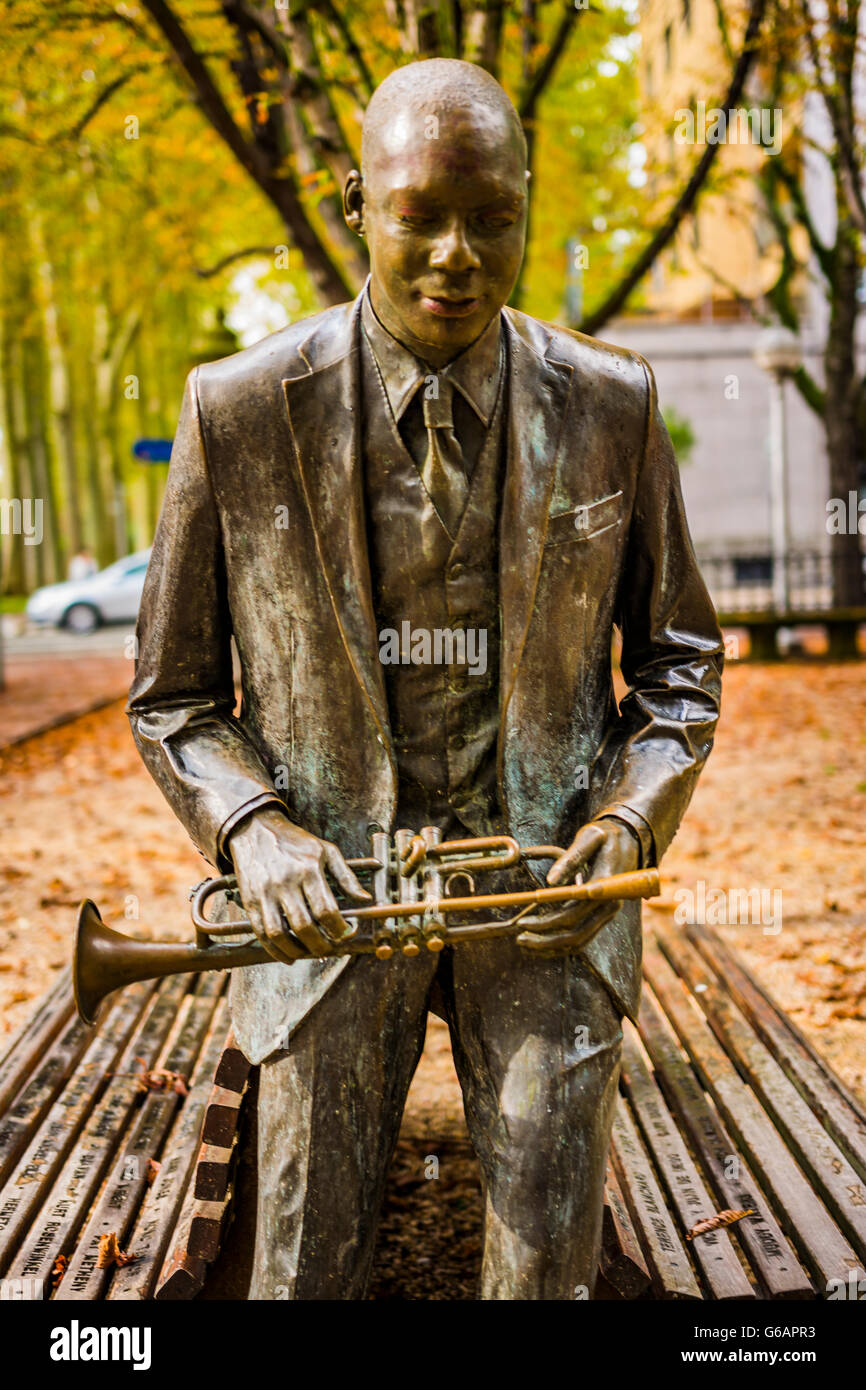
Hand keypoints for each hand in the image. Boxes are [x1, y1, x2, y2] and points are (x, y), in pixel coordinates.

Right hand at [227, 808, 370, 963]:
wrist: (255, 829)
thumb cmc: (295, 841)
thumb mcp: (326, 850)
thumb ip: (346, 876)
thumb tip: (365, 899)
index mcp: (308, 869)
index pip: (326, 909)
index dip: (338, 929)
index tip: (344, 934)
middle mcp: (285, 882)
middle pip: (303, 925)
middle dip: (320, 944)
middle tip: (328, 949)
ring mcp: (265, 892)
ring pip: (279, 933)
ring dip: (296, 951)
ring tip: (309, 954)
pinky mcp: (250, 900)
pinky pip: (261, 933)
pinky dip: (274, 950)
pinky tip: (287, 955)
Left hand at [517, 818, 639, 954]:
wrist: (631, 838)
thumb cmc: (607, 834)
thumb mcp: (590, 837)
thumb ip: (572, 857)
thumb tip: (551, 881)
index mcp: (605, 886)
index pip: (572, 913)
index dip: (546, 921)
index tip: (522, 922)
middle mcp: (609, 904)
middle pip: (576, 933)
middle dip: (545, 939)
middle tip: (518, 937)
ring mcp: (608, 912)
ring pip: (581, 940)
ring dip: (552, 946)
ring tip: (525, 941)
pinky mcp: (604, 914)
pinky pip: (584, 936)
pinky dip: (563, 943)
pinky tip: (543, 941)